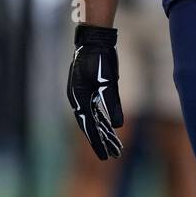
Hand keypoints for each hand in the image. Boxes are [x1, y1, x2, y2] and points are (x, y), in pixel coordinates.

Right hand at [67, 23, 123, 159]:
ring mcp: (82, 94)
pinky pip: (95, 110)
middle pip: (90, 125)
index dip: (97, 142)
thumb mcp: (108, 82)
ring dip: (104, 133)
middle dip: (101, 141)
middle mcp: (78, 99)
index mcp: (79, 98)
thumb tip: (117, 126)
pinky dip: (103, 121)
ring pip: (94, 119)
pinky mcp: (89, 90)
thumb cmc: (100, 59)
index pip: (88, 126)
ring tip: (116, 147)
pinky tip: (110, 130)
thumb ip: (112, 104)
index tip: (105, 156)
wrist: (94, 40)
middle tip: (112, 156)